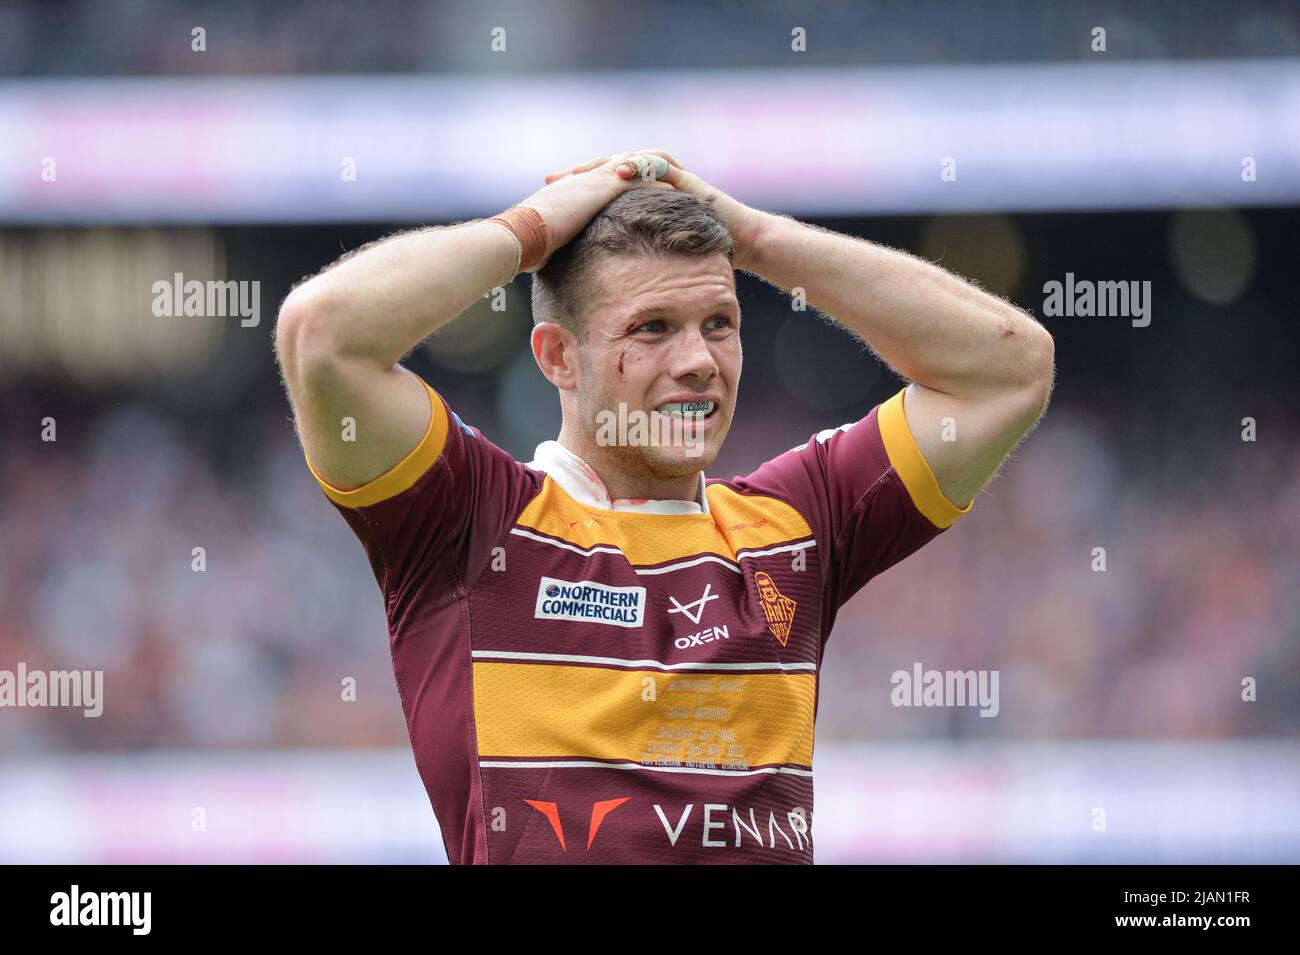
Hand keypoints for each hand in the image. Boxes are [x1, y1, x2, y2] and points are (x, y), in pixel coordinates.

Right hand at [516, 150, 678, 271]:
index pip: (606, 172)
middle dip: (649, 164)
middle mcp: (587, 177)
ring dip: (661, 167)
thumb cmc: (528, 243)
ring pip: (638, 162)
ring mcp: (596, 179)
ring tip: (683, 174)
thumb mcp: (548, 240)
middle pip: (626, 160)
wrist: (521, 234)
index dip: (626, 175)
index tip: (642, 182)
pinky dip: (658, 182)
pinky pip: (641, 178)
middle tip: (672, 172)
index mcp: (575, 187)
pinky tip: (676, 190)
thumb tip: (554, 261)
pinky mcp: (604, 187)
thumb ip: (559, 242)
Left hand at [542, 150, 768, 272]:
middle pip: (605, 171)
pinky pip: (656, 166)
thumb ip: (629, 261)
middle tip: (550, 180)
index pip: (598, 192)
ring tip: (578, 172)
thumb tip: (592, 285)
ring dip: (600, 166)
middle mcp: (650, 185)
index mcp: (638, 202)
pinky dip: (637, 167)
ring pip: (626, 162)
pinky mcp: (684, 178)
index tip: (543, 201)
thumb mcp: (654, 259)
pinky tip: (616, 173)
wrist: (742, 241)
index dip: (571, 194)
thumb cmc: (701, 257)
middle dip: (577, 175)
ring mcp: (667, 178)